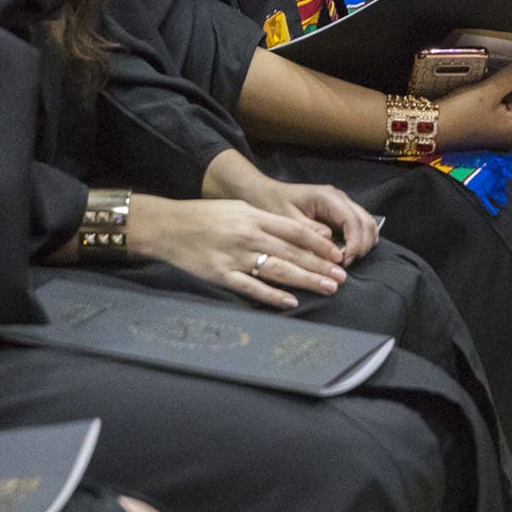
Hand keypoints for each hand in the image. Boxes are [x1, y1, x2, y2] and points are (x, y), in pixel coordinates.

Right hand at [127, 195, 349, 309]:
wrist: (170, 226)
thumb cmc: (207, 216)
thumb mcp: (240, 209)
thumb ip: (268, 221)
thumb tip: (301, 234)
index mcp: (254, 217)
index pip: (295, 231)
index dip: (319, 245)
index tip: (337, 255)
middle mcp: (249, 236)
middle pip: (292, 252)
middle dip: (320, 266)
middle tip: (342, 278)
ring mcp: (235, 257)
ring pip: (278, 270)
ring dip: (306, 280)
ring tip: (327, 288)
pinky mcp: (222, 275)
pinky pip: (252, 287)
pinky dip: (272, 296)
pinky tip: (291, 302)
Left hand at [238, 177, 380, 263]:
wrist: (264, 193)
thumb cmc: (272, 204)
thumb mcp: (287, 220)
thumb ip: (309, 233)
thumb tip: (332, 246)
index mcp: (328, 197)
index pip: (353, 221)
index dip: (355, 243)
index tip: (345, 263)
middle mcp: (340, 198)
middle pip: (366, 222)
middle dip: (362, 246)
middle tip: (346, 266)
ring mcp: (342, 204)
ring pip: (367, 224)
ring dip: (363, 244)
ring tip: (347, 262)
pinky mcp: (340, 212)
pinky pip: (360, 226)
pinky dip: (360, 241)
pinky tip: (347, 254)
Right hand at [435, 49, 511, 149]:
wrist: (427, 129)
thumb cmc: (461, 113)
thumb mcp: (489, 90)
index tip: (505, 74)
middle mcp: (508, 136)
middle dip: (504, 90)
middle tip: (489, 80)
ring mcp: (493, 137)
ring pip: (499, 108)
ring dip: (492, 96)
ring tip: (477, 88)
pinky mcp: (478, 135)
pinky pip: (487, 114)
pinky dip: (481, 105)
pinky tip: (469, 98)